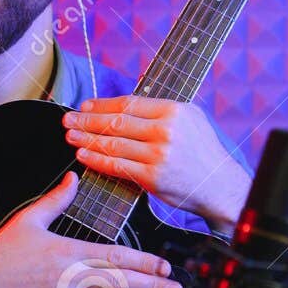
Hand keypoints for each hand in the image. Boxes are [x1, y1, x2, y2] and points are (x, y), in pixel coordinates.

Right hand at [0, 172, 183, 287]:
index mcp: (68, 250)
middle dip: (152, 286)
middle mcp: (70, 277)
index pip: (115, 256)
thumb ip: (56, 201)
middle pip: (120, 282)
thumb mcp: (28, 219)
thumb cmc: (0, 252)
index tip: (164, 265)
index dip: (143, 262)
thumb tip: (73, 177)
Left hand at [62, 95, 252, 234]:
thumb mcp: (190, 118)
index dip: (102, 104)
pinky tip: (84, 154)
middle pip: (116, 122)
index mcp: (174, 111)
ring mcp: (158, 155)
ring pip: (113, 144)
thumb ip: (161, 108)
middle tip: (69, 119)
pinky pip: (117, 166)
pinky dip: (96, 160)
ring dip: (87, 139)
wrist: (218, 185)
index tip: (85, 105)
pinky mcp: (152, 178)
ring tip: (71, 135)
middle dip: (87, 120)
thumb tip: (127, 102)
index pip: (128, 104)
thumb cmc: (203, 151)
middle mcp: (165, 131)